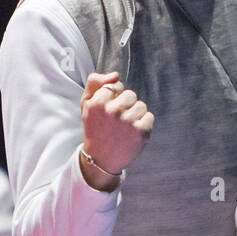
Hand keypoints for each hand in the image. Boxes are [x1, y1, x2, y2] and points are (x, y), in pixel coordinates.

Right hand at [79, 71, 153, 188]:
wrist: (101, 159)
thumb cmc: (95, 129)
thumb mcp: (87, 104)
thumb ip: (94, 83)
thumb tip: (115, 75)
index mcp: (97, 103)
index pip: (115, 86)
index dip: (114, 97)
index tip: (108, 110)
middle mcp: (112, 111)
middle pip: (130, 94)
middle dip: (126, 105)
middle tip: (117, 121)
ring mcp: (127, 122)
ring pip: (141, 105)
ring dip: (135, 115)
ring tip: (125, 128)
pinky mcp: (141, 132)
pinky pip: (149, 116)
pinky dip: (144, 124)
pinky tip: (133, 133)